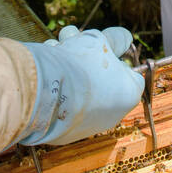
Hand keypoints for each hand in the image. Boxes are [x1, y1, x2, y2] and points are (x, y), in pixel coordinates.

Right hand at [18, 26, 144, 145]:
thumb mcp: (98, 41)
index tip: (100, 45)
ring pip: (80, 90)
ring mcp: (86, 127)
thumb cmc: (77, 65)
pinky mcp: (63, 134)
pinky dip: (56, 90)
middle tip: (70, 38)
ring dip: (68, 67)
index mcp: (127, 95)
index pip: (129, 73)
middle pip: (101, 78)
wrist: (42, 95)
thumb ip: (115, 38)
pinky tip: (44, 71)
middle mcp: (110, 115)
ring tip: (54, 49)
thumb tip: (125, 38)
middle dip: (85, 55)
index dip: (114, 54)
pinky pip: (64, 107)